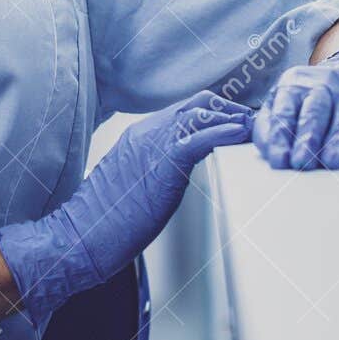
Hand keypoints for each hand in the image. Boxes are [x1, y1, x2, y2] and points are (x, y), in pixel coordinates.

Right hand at [0, 91, 251, 324]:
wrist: (82, 235)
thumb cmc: (104, 219)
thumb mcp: (132, 180)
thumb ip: (153, 166)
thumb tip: (177, 169)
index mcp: (138, 134)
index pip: (183, 110)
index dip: (213, 112)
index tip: (234, 120)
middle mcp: (147, 131)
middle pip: (197, 104)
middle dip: (229, 109)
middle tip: (251, 121)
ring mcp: (155, 143)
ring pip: (202, 115)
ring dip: (234, 118)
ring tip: (256, 126)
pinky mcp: (165, 162)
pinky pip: (202, 138)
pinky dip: (226, 131)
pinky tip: (243, 132)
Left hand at [251, 48, 338, 170]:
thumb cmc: (304, 104)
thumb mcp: (280, 108)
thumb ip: (270, 131)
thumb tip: (274, 157)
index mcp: (294, 85)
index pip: (285, 110)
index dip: (281, 136)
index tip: (280, 160)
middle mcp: (323, 86)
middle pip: (316, 110)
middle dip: (309, 138)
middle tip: (302, 162)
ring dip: (338, 141)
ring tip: (330, 163)